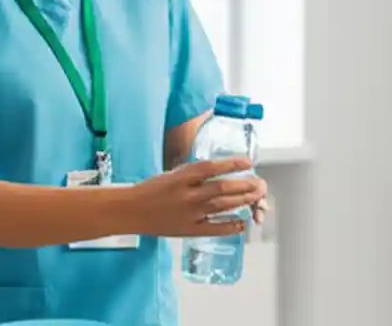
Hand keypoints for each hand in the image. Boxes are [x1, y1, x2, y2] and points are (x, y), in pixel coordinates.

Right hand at [123, 157, 267, 236]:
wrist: (131, 211)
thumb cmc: (152, 190)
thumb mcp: (173, 174)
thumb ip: (195, 173)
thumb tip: (222, 169)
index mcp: (182, 178)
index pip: (212, 168)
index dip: (232, 164)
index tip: (248, 163)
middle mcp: (188, 195)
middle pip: (223, 188)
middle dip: (245, 185)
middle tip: (260, 183)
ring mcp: (189, 213)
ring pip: (222, 206)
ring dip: (243, 201)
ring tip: (257, 197)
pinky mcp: (189, 229)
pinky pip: (214, 228)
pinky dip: (230, 225)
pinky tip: (242, 222)